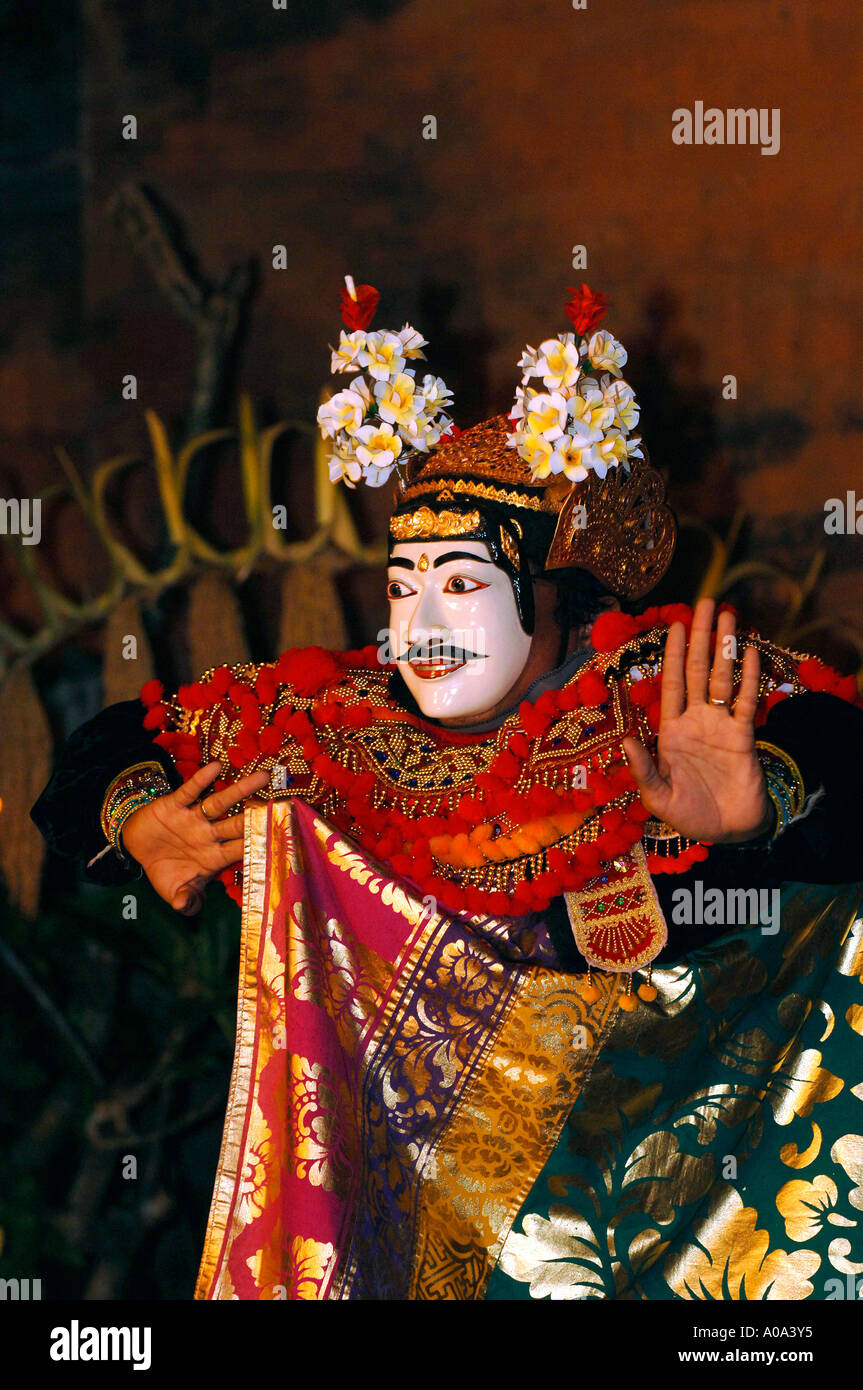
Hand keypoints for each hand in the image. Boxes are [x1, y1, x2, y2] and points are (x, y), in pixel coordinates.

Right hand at [121, 762, 270, 914]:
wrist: (137, 850)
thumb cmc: (164, 871)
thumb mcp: (173, 891)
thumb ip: (185, 901)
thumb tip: (184, 907)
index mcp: (214, 856)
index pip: (241, 850)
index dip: (258, 845)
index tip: (279, 838)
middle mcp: (210, 834)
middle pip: (238, 823)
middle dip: (258, 814)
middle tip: (282, 802)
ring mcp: (194, 818)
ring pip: (221, 802)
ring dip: (241, 790)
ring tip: (262, 776)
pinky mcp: (175, 805)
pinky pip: (191, 791)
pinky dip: (202, 780)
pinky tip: (216, 767)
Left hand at [621, 598, 771, 844]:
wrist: (727, 832)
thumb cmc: (688, 814)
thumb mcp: (657, 797)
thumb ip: (643, 769)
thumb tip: (626, 740)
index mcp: (671, 730)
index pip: (673, 684)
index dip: (674, 655)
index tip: (676, 626)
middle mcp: (696, 720)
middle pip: (699, 671)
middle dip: (701, 638)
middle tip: (706, 603)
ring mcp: (721, 725)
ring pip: (724, 678)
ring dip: (726, 648)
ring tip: (730, 617)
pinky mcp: (744, 737)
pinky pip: (746, 702)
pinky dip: (749, 678)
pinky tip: (752, 653)